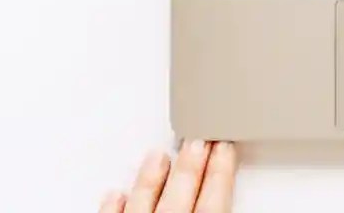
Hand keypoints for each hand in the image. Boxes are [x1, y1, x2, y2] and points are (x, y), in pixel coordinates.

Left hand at [99, 140, 237, 212]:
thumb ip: (218, 212)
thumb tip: (230, 204)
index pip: (212, 202)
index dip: (220, 172)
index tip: (225, 149)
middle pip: (179, 193)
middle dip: (191, 163)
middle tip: (198, 138)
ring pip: (142, 201)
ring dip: (151, 177)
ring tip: (158, 154)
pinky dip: (114, 206)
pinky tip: (116, 195)